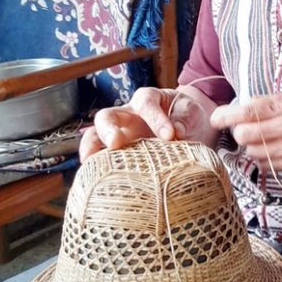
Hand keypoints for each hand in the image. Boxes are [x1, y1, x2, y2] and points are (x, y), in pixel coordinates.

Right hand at [79, 87, 211, 161]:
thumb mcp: (191, 112)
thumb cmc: (186, 116)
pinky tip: (96, 182)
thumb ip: (184, 119)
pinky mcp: (118, 154)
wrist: (188, 126)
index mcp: (146, 99)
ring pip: (94, 137)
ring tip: (89, 164)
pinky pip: (100, 159)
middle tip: (115, 144)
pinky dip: (96, 168)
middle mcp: (126, 115)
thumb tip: (177, 133)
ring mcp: (119, 135)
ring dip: (91, 150)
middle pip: (106, 117)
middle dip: (108, 130)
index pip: (145, 104)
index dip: (155, 119)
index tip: (170, 136)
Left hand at [209, 91, 281, 170]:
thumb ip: (269, 101)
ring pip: (251, 151)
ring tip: (262, 136)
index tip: (216, 118)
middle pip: (244, 135)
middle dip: (238, 131)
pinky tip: (270, 147)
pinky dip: (261, 156)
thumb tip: (243, 106)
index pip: (246, 113)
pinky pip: (264, 163)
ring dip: (250, 145)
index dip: (224, 117)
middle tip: (244, 127)